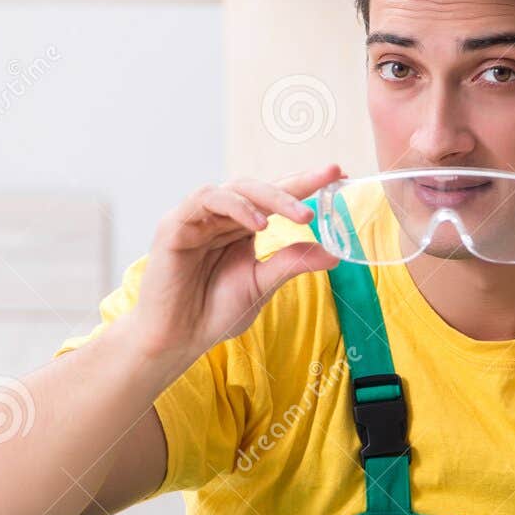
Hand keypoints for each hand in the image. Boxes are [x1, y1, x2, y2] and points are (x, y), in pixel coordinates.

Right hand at [133, 163, 344, 363]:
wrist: (178, 339)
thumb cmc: (213, 313)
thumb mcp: (262, 285)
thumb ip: (292, 264)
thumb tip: (334, 253)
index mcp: (241, 228)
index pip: (276, 198)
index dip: (306, 184)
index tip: (339, 175)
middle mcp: (220, 217)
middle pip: (259, 188)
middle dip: (296, 183)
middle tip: (328, 180)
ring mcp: (197, 218)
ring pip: (236, 188)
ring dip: (271, 197)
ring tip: (301, 215)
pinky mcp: (176, 224)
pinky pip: (207, 200)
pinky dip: (236, 207)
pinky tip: (259, 224)